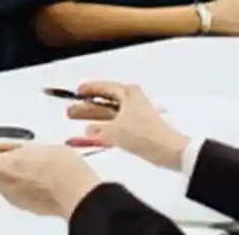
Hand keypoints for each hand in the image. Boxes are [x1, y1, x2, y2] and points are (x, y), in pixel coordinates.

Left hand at [0, 143, 100, 218]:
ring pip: (6, 182)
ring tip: (34, 166)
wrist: (75, 189)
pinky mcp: (27, 207)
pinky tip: (39, 180)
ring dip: (14, 174)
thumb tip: (21, 149)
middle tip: (22, 153)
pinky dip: (23, 186)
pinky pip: (18, 193)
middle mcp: (4, 184)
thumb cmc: (60, 167)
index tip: (10, 142)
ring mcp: (14, 197)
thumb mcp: (38, 146)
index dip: (1, 145)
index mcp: (2, 165)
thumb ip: (20, 149)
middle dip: (6, 160)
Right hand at [65, 82, 187, 171]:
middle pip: (106, 101)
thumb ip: (98, 130)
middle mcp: (132, 101)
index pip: (104, 87)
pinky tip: (94, 134)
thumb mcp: (114, 130)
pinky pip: (116, 124)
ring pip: (110, 113)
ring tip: (76, 120)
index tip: (77, 92)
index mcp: (128, 93)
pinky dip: (105, 127)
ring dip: (94, 117)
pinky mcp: (138, 128)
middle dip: (88, 106)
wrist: (167, 150)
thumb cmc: (142, 133)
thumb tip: (88, 130)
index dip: (89, 89)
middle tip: (72, 109)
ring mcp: (136, 114)